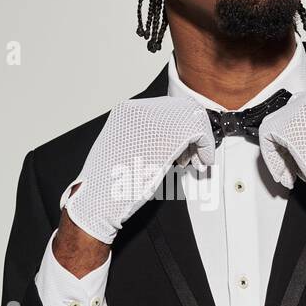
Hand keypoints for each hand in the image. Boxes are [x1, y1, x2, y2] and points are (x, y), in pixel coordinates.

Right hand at [64, 95, 215, 243]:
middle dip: (193, 130)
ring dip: (200, 140)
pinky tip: (202, 162)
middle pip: (183, 108)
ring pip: (193, 119)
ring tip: (195, 160)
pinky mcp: (169, 137)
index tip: (184, 145)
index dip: (180, 126)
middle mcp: (140, 109)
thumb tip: (166, 136)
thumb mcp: (123, 147)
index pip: (167, 107)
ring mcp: (155, 122)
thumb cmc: (109, 181)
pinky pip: (200, 134)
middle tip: (194, 153)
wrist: (99, 199)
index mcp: (126, 111)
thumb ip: (143, 135)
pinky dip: (206, 148)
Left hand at [258, 81, 305, 229]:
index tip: (299, 153)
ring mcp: (302, 108)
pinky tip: (286, 174)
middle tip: (293, 167)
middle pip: (288, 116)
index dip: (299, 135)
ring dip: (281, 154)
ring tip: (292, 173)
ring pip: (275, 126)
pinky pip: (266, 139)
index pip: (303, 108)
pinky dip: (272, 160)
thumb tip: (300, 131)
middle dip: (288, 145)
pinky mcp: (287, 125)